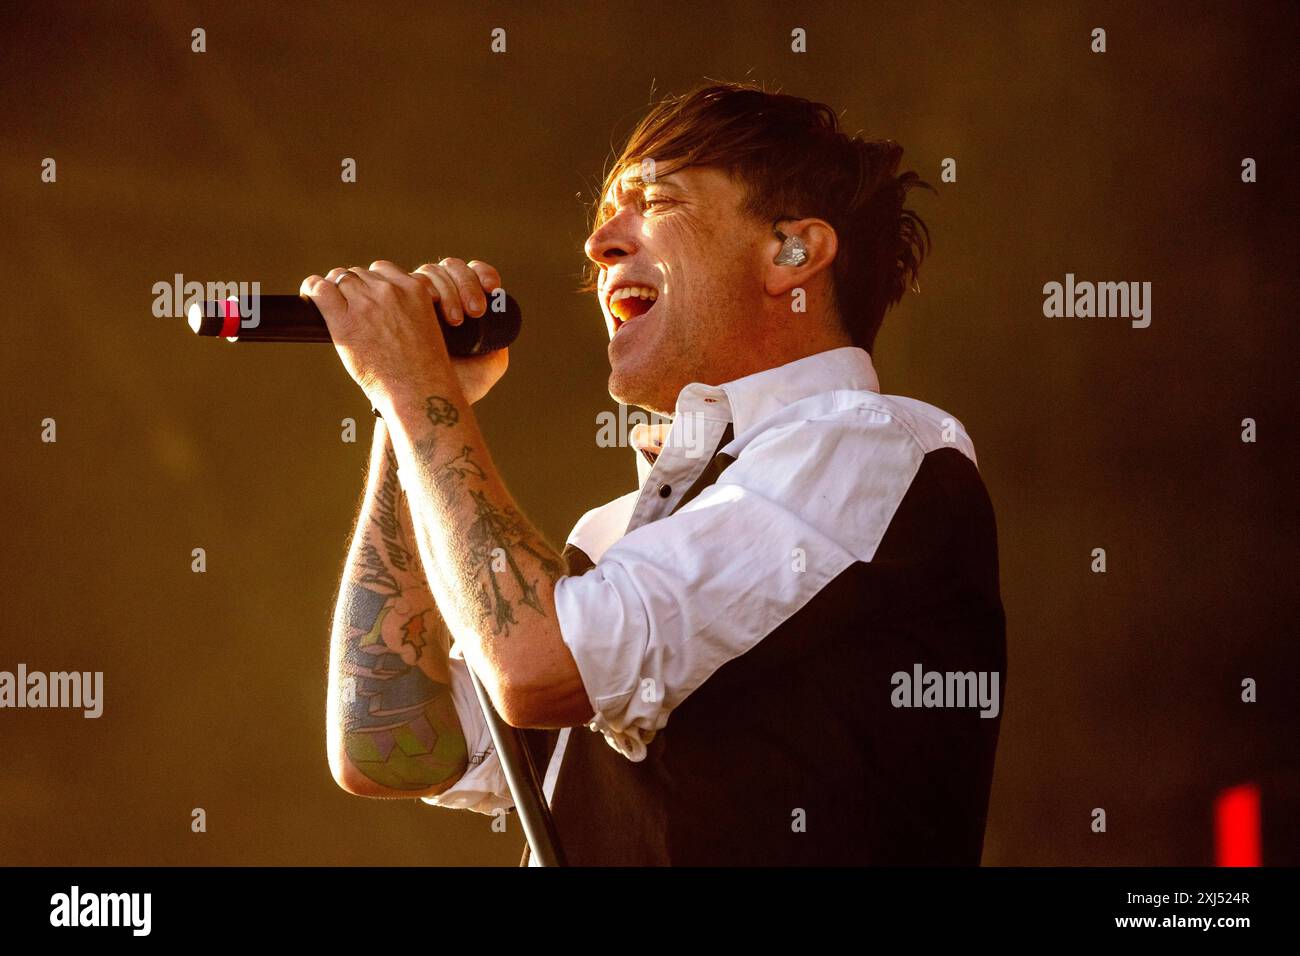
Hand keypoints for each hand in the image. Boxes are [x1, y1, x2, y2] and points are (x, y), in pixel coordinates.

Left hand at [301, 258, 508, 405]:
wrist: (418, 394)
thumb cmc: (433, 376)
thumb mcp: (443, 338)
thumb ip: (436, 321)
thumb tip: (453, 333)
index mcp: (416, 291)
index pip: (387, 272)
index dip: (377, 285)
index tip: (373, 301)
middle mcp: (392, 290)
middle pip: (363, 274)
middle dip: (357, 288)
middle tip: (354, 310)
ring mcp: (367, 303)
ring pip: (343, 279)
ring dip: (337, 290)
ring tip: (336, 307)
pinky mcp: (344, 320)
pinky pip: (320, 289)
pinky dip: (313, 290)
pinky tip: (311, 294)